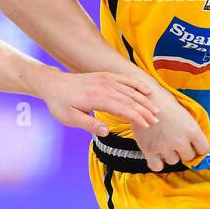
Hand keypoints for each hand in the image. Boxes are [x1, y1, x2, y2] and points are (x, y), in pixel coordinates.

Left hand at [37, 68, 161, 136]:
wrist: (53, 84)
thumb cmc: (60, 103)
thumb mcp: (69, 118)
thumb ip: (89, 124)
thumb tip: (106, 132)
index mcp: (96, 97)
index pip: (123, 108)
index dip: (137, 117)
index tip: (147, 125)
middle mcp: (104, 86)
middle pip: (130, 99)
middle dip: (145, 110)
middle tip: (156, 121)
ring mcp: (106, 79)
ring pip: (130, 90)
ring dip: (144, 100)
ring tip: (155, 110)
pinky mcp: (106, 76)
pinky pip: (125, 79)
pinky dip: (138, 84)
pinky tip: (147, 91)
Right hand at [130, 82, 209, 171]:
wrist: (143, 97)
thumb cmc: (164, 100)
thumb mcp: (184, 111)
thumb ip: (190, 127)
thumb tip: (194, 139)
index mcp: (192, 129)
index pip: (204, 149)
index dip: (199, 148)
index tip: (195, 146)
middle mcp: (180, 140)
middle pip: (188, 156)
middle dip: (184, 150)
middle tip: (177, 142)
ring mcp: (165, 147)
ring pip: (173, 161)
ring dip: (170, 155)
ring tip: (164, 143)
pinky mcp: (149, 150)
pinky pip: (157, 167)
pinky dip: (157, 163)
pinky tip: (156, 154)